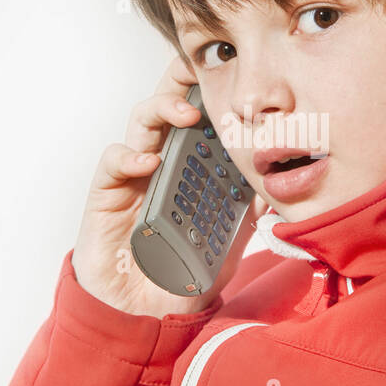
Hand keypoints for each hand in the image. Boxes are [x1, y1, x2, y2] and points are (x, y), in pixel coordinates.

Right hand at [71, 54, 266, 317]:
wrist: (146, 317)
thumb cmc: (181, 276)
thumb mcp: (229, 241)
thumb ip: (248, 212)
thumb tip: (278, 185)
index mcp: (189, 167)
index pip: (197, 118)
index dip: (206, 90)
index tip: (227, 68)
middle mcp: (161, 163)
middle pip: (166, 107)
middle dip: (179, 81)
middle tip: (197, 68)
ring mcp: (133, 177)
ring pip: (141, 123)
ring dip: (161, 109)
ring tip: (184, 114)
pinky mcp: (107, 195)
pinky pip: (113, 162)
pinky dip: (129, 155)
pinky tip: (148, 160)